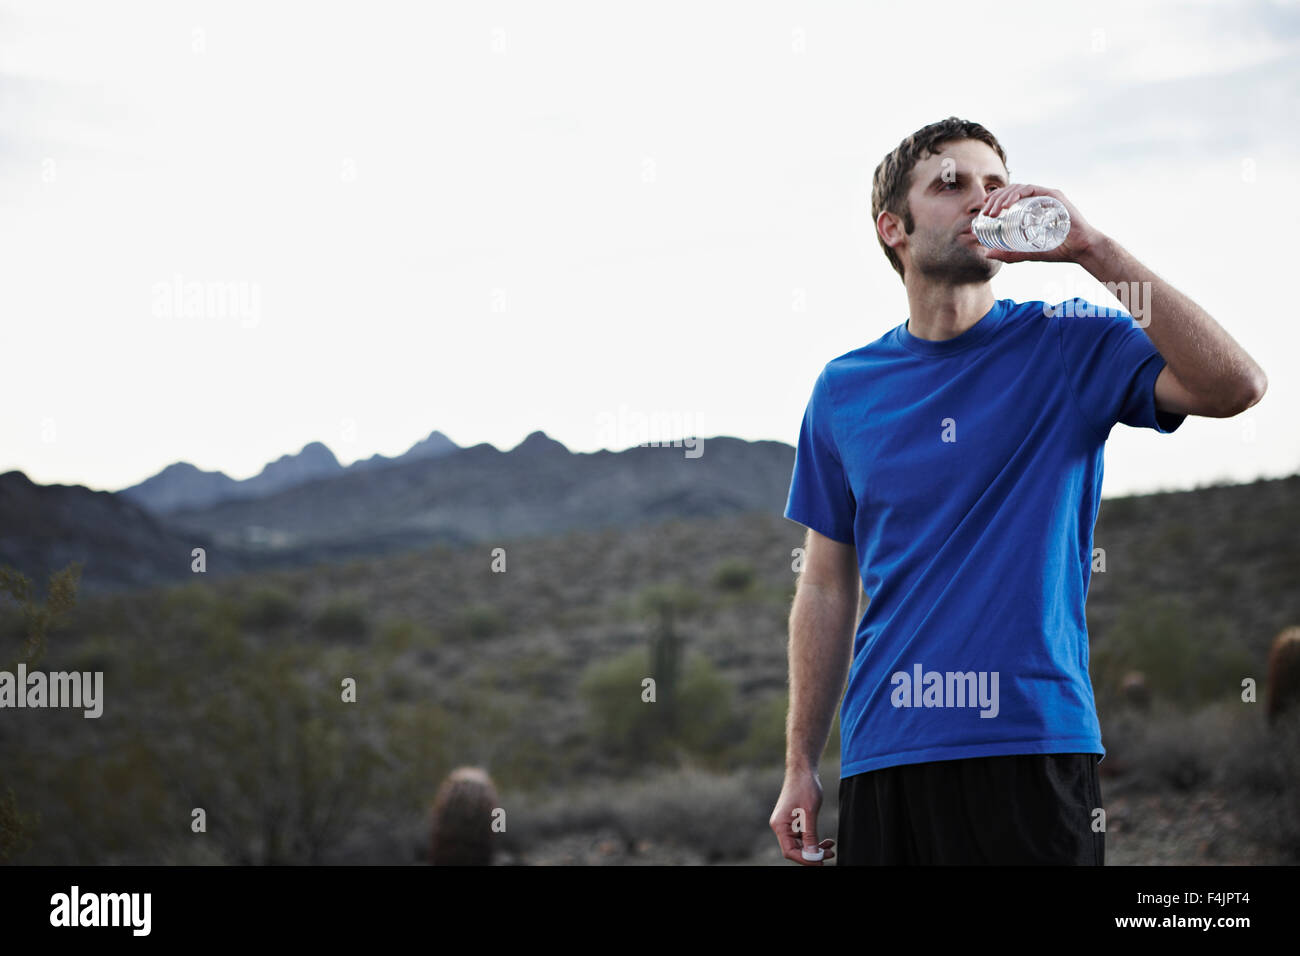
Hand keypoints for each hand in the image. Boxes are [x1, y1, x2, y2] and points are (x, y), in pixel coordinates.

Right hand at [769, 769, 835, 864]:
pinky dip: (814, 840)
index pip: (790, 851)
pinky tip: (825, 840)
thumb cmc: (804, 787)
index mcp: (780, 825)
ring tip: (830, 847)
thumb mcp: (809, 813)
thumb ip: (810, 836)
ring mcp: (786, 824)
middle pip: (795, 850)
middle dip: (812, 854)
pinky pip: (802, 836)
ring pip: (800, 844)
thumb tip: (812, 855)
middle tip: (829, 854)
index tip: (820, 861)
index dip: (805, 859)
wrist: (803, 770)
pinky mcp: (793, 821)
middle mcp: (780, 826)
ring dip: (815, 847)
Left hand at [977, 183, 1102, 263]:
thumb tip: (987, 253)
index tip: (984, 210)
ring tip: (993, 211)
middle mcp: (1039, 198)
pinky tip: (1007, 205)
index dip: (996, 200)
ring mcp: (1046, 195)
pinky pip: (1031, 189)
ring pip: (1019, 188)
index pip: (1010, 197)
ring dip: (1003, 197)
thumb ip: (1009, 253)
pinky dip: (1017, 194)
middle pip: (1012, 191)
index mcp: (1033, 207)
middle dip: (996, 199)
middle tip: (987, 213)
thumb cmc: (1058, 250)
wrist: (1080, 250)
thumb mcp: (1028, 252)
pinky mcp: (1054, 195)